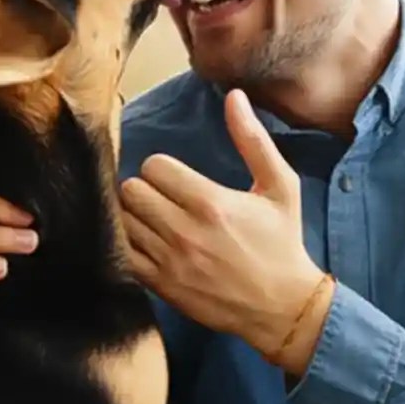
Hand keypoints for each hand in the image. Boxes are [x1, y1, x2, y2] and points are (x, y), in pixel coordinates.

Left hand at [119, 90, 333, 371]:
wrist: (282, 307)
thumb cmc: (282, 243)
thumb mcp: (280, 187)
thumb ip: (253, 140)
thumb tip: (234, 96)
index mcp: (210, 203)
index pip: (154, 167)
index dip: (161, 169)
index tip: (175, 179)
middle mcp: (185, 232)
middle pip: (131, 191)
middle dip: (144, 189)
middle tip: (161, 199)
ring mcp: (169, 262)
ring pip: (123, 221)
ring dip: (134, 217)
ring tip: (153, 220)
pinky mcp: (160, 286)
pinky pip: (122, 254)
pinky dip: (127, 244)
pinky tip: (145, 243)